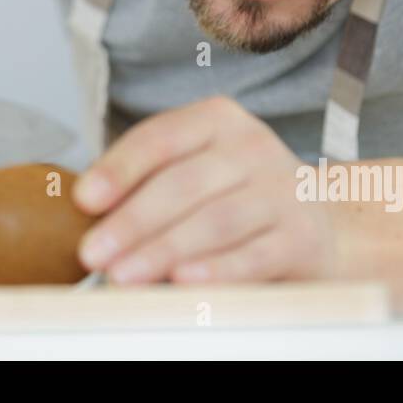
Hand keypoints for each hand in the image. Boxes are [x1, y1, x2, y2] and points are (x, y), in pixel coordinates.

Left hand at [72, 96, 337, 283]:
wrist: (319, 224)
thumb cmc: (236, 197)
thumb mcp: (195, 172)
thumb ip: (146, 185)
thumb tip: (86, 218)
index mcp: (217, 120)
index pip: (160, 138)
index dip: (119, 168)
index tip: (83, 200)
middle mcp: (252, 146)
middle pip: (183, 183)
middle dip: (132, 220)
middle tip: (93, 253)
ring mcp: (282, 191)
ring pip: (215, 220)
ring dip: (163, 250)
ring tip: (123, 275)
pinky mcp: (302, 237)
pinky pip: (254, 254)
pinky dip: (216, 270)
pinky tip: (183, 282)